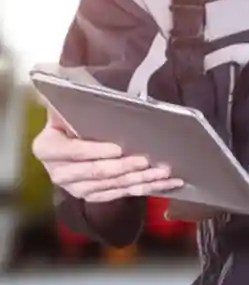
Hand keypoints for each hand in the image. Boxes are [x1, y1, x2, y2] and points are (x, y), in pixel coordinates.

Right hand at [31, 111, 182, 202]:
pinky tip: (165, 183)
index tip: (118, 148)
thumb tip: (77, 89)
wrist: (68, 142)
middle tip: (146, 160)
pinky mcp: (93, 196)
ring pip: (112, 185)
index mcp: (47, 148)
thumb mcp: (67, 110)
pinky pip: (122, 194)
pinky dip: (146, 188)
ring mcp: (76, 188)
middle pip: (96, 172)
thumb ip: (72, 103)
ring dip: (139, 179)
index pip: (73, 151)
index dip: (95, 151)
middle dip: (123, 167)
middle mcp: (58, 172)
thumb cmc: (72, 121)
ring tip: (162, 172)